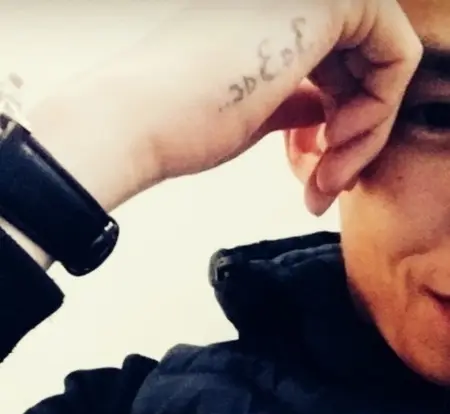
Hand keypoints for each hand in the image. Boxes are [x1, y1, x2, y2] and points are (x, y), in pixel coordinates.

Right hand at [112, 0, 421, 213]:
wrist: (134, 122)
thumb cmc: (178, 126)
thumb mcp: (256, 111)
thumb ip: (297, 101)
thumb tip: (325, 109)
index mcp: (276, 20)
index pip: (340, 67)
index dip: (339, 126)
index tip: (316, 172)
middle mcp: (294, 2)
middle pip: (366, 67)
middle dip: (354, 138)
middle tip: (324, 186)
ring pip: (383, 64)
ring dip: (364, 134)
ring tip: (324, 180)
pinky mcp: (324, 0)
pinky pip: (396, 56)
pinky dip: (378, 114)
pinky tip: (336, 150)